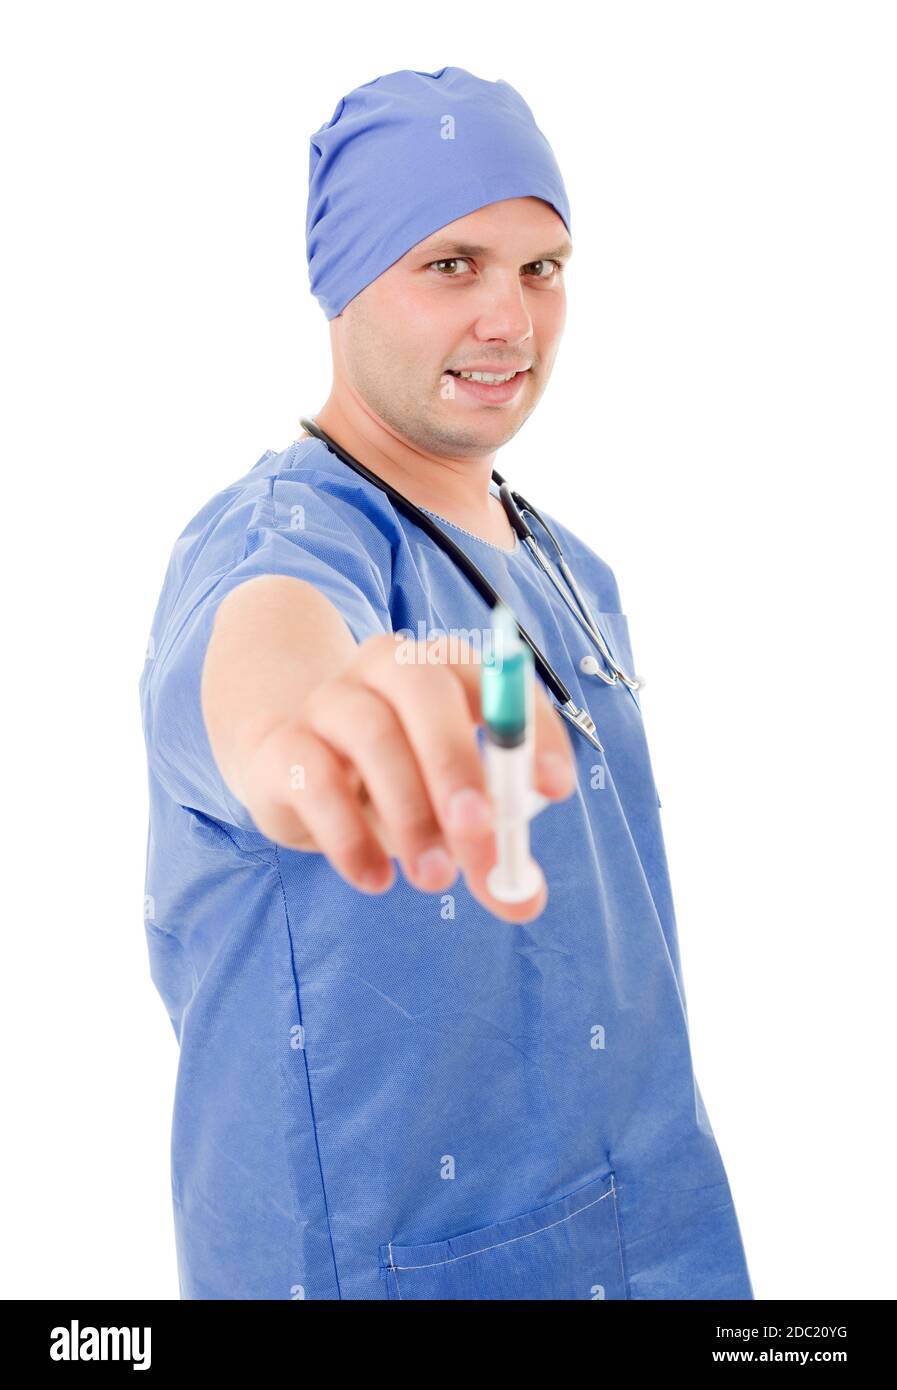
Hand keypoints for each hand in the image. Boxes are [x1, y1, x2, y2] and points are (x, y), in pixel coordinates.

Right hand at [238, 632, 576, 922]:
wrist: (290, 768)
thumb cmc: (393, 781)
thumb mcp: (448, 811)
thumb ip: (490, 849)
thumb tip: (527, 900)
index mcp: (440, 669)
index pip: (492, 676)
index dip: (527, 726)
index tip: (555, 788)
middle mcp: (384, 668)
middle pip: (423, 689)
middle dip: (457, 761)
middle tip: (480, 830)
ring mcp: (328, 701)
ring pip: (371, 733)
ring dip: (410, 811)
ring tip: (434, 878)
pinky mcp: (281, 746)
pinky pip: (315, 781)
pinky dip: (348, 837)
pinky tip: (374, 880)